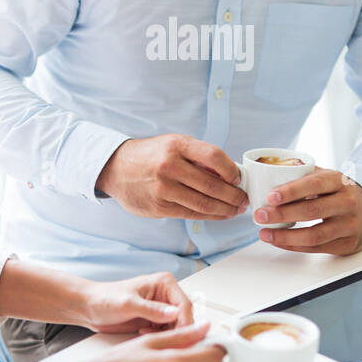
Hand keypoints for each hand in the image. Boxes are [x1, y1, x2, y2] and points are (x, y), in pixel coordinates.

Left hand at [78, 271, 193, 334]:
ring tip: (147, 333)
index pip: (185, 305)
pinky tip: (142, 333)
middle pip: (184, 317)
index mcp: (164, 283)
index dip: (186, 323)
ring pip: (176, 327)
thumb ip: (151, 310)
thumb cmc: (104, 299)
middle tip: (165, 341)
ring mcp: (160, 308)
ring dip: (166, 335)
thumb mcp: (128, 305)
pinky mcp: (154, 320)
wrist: (89, 308)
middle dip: (176, 331)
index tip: (183, 338)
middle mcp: (165, 294)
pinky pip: (166, 332)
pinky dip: (158, 337)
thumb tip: (173, 313)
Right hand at [96, 134, 246, 219]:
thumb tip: (230, 174)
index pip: (214, 156)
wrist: (116, 168)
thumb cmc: (151, 155)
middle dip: (234, 195)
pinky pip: (191, 213)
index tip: (239, 178)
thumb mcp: (174, 144)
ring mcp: (164, 188)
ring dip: (226, 209)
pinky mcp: (159, 207)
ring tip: (236, 209)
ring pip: (204, 203)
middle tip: (244, 199)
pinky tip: (220, 215)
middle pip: (212, 184)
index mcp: (177, 145)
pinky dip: (210, 216)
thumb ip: (199, 157)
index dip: (231, 170)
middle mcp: (170, 166)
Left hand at [251, 168, 361, 255]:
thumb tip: (267, 177)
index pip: (314, 184)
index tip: (270, 196)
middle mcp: (348, 203)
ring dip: (285, 236)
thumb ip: (303, 175)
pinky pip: (317, 248)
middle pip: (312, 211)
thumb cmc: (337, 191)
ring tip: (264, 233)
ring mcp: (350, 225)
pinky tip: (279, 241)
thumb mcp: (326, 177)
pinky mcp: (348, 244)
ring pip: (315, 235)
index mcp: (339, 181)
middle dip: (282, 214)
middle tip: (260, 215)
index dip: (291, 191)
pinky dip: (294, 246)